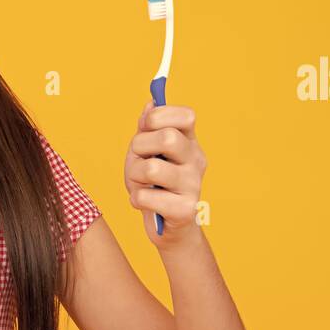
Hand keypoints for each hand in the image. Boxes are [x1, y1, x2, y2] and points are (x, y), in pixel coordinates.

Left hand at [124, 100, 206, 248]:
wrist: (167, 227)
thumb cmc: (154, 185)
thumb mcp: (147, 152)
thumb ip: (148, 127)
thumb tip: (151, 103)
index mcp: (190, 142)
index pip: (187, 116)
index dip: (159, 116)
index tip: (145, 127)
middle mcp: (196, 161)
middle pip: (168, 138)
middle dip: (140, 146)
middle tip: (139, 160)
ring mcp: (193, 186)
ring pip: (151, 169)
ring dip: (133, 176)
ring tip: (140, 184)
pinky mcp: (184, 210)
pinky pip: (145, 197)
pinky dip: (136, 200)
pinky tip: (144, 203)